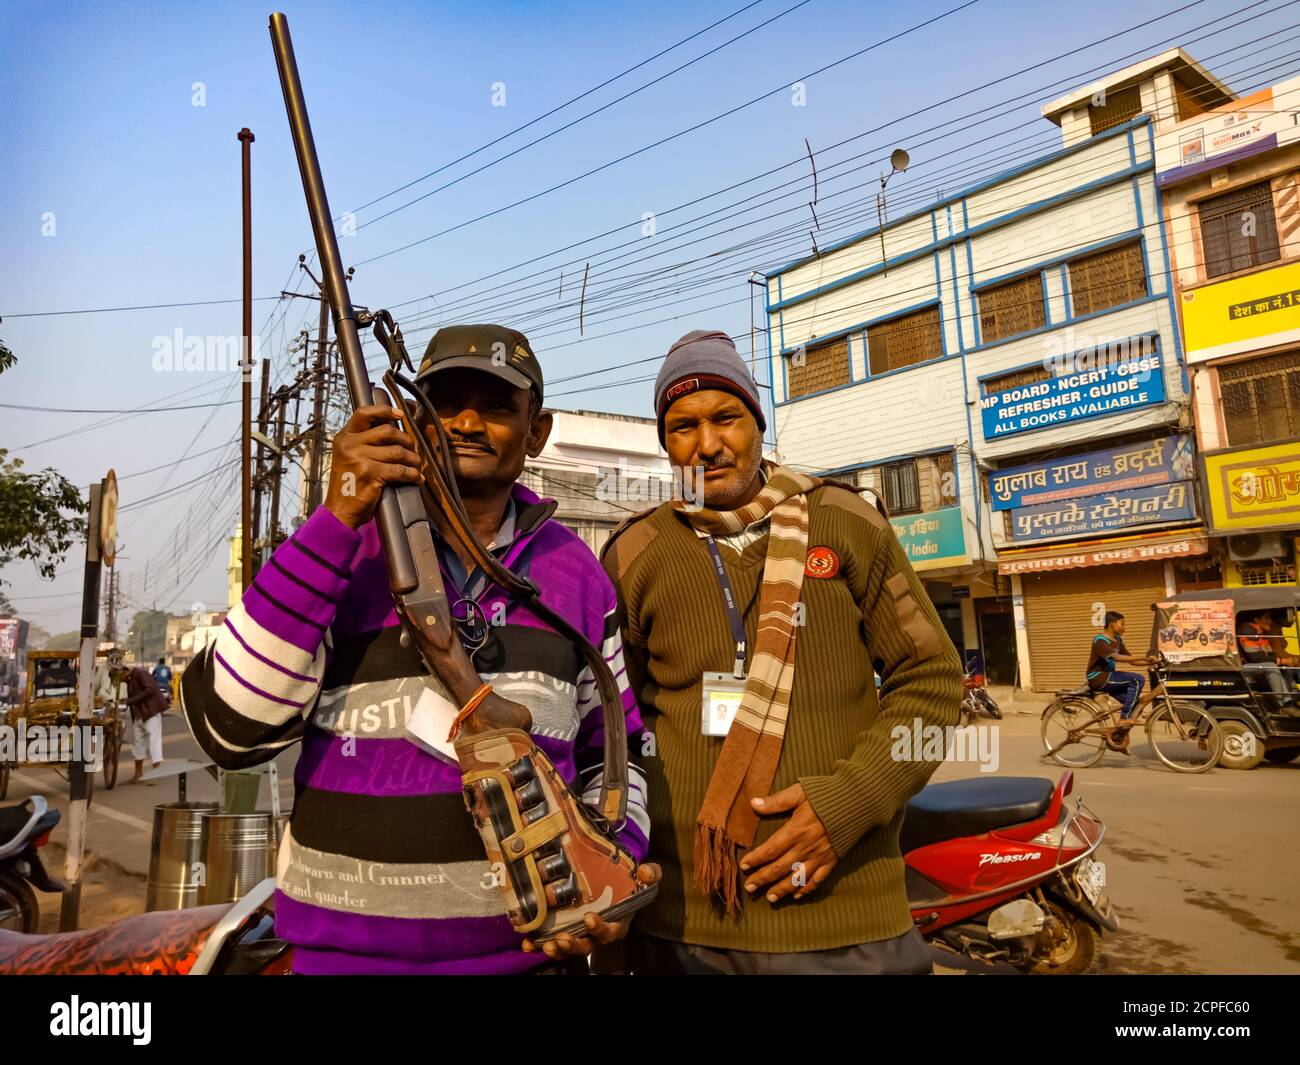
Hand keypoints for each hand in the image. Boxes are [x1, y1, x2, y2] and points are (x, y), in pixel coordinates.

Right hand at [323, 403, 423, 528]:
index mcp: (344, 438)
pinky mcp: (371, 474)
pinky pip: (401, 470)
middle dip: (406, 440)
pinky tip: (416, 478)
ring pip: (398, 451)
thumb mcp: (348, 457)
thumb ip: (363, 443)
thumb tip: (393, 431)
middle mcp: (351, 445)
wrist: (340, 510)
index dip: (384, 410)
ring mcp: (360, 459)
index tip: (400, 414)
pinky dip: (413, 475)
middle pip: (388, 431)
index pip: (364, 413)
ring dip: (413, 459)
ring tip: (416, 466)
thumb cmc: (348, 485)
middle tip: (412, 449)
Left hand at [522, 864, 660, 957]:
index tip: (590, 918)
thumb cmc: (630, 883)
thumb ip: (651, 874)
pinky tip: (528, 943)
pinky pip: (552, 942)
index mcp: (617, 924)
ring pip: (568, 948)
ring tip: (545, 944)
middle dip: (574, 945)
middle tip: (561, 938)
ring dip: (556, 949)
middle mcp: (598, 934)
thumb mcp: (645, 877)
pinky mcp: (565, 930)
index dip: (600, 929)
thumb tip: (645, 871)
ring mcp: (581, 934)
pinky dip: (539, 945)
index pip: (610, 932)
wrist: (615, 883)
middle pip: (586, 946)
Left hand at [740, 783, 837, 902]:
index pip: (770, 849)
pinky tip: (797, 895)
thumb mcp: (799, 792)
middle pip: (780, 868)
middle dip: (763, 879)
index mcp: (795, 831)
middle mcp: (806, 847)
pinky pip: (817, 879)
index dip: (756, 859)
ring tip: (770, 898)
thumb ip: (776, 801)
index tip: (744, 866)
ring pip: (797, 878)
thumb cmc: (825, 794)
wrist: (857, 802)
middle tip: (749, 887)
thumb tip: (753, 803)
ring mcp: (819, 856)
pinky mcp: (832, 860)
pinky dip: (806, 889)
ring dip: (782, 889)